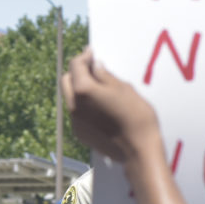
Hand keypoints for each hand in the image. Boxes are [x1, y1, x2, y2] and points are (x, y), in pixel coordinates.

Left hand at [61, 49, 164, 165]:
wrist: (138, 150)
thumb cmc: (136, 117)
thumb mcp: (124, 88)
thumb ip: (105, 76)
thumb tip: (95, 66)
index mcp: (83, 91)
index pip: (76, 65)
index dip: (83, 56)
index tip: (91, 52)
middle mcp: (74, 106)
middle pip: (66, 81)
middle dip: (76, 72)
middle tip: (93, 68)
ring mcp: (75, 121)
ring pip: (69, 98)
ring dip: (79, 88)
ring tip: (98, 86)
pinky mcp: (79, 133)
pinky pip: (76, 112)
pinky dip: (83, 104)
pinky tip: (99, 105)